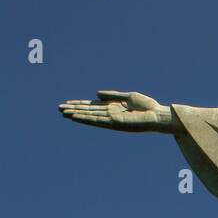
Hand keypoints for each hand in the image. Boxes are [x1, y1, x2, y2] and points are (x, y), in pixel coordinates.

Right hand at [58, 91, 173, 131]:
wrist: (157, 115)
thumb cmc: (147, 106)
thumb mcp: (128, 97)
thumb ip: (112, 95)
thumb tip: (96, 94)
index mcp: (113, 107)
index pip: (92, 106)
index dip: (80, 104)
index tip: (67, 103)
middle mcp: (110, 114)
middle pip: (88, 111)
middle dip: (74, 109)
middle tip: (59, 108)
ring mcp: (111, 119)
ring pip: (90, 116)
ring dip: (76, 114)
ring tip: (63, 113)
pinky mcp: (115, 123)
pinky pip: (97, 120)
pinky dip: (86, 119)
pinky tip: (76, 117)